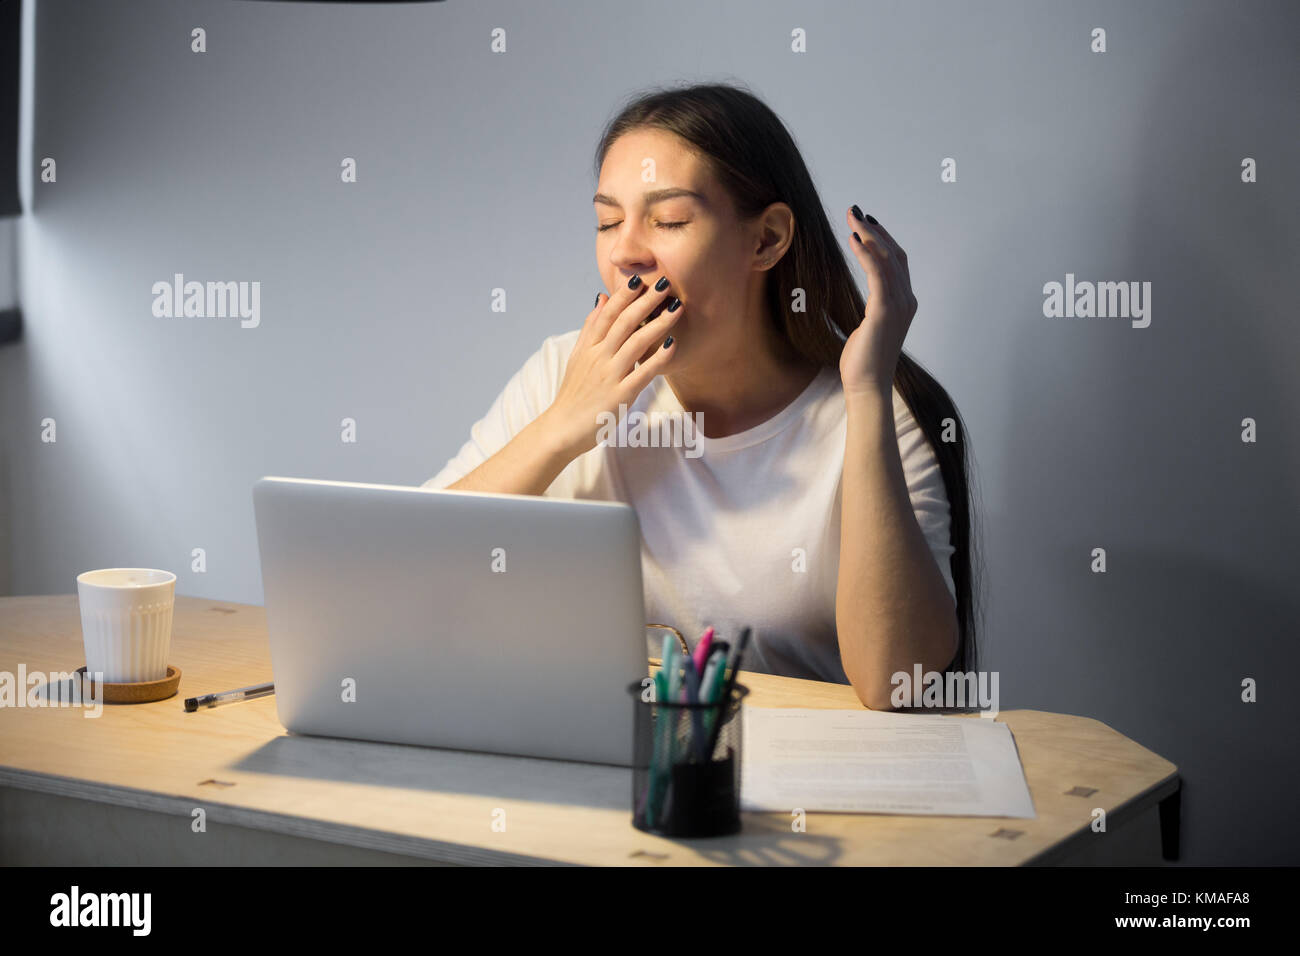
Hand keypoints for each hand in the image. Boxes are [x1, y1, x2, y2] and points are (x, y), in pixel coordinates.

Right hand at [540, 274, 682, 458]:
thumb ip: (591, 328)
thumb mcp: (577, 356)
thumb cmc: (573, 394)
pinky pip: (643, 372)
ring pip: (636, 342)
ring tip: (676, 307)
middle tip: (666, 283)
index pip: (607, 314)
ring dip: (658, 323)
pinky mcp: (620, 395)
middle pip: (624, 322)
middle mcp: (598, 357)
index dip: (624, 295)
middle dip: (646, 301)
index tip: (641, 277)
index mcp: (588, 347)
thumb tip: (601, 299)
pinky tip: (674, 345)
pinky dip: (658, 358)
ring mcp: (609, 376)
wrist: (561, 429)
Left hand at [840, 206, 917, 395]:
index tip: (867, 223)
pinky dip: (867, 254)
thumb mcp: (868, 328)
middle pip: (894, 255)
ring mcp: (898, 305)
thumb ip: (871, 309)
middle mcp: (906, 301)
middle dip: (875, 230)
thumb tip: (863, 299)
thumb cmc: (864, 362)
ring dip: (869, 235)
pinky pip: (877, 274)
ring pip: (886, 259)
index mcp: (904, 304)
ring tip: (852, 218)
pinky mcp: (884, 311)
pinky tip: (853, 240)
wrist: (867, 386)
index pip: (897, 262)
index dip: (884, 240)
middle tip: (856, 212)